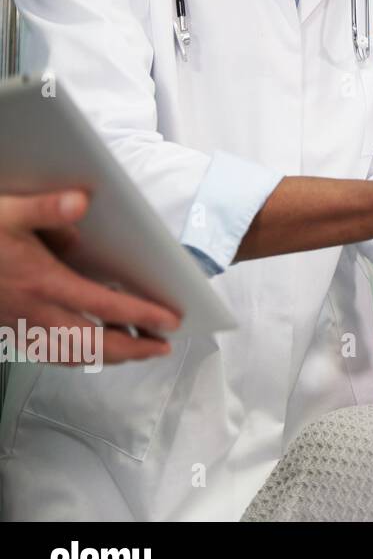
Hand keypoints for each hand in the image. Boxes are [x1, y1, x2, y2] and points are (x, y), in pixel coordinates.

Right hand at [0, 190, 180, 364]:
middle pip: (93, 342)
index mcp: (41, 282)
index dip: (140, 315)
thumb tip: (80, 202)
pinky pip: (48, 352)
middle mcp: (32, 310)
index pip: (103, 306)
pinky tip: (89, 351)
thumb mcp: (5, 211)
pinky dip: (76, 356)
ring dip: (108, 356)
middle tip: (163, 346)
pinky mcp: (7, 329)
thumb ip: (44, 208)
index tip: (170, 321)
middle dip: (132, 348)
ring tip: (138, 351)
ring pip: (71, 353)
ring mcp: (19, 324)